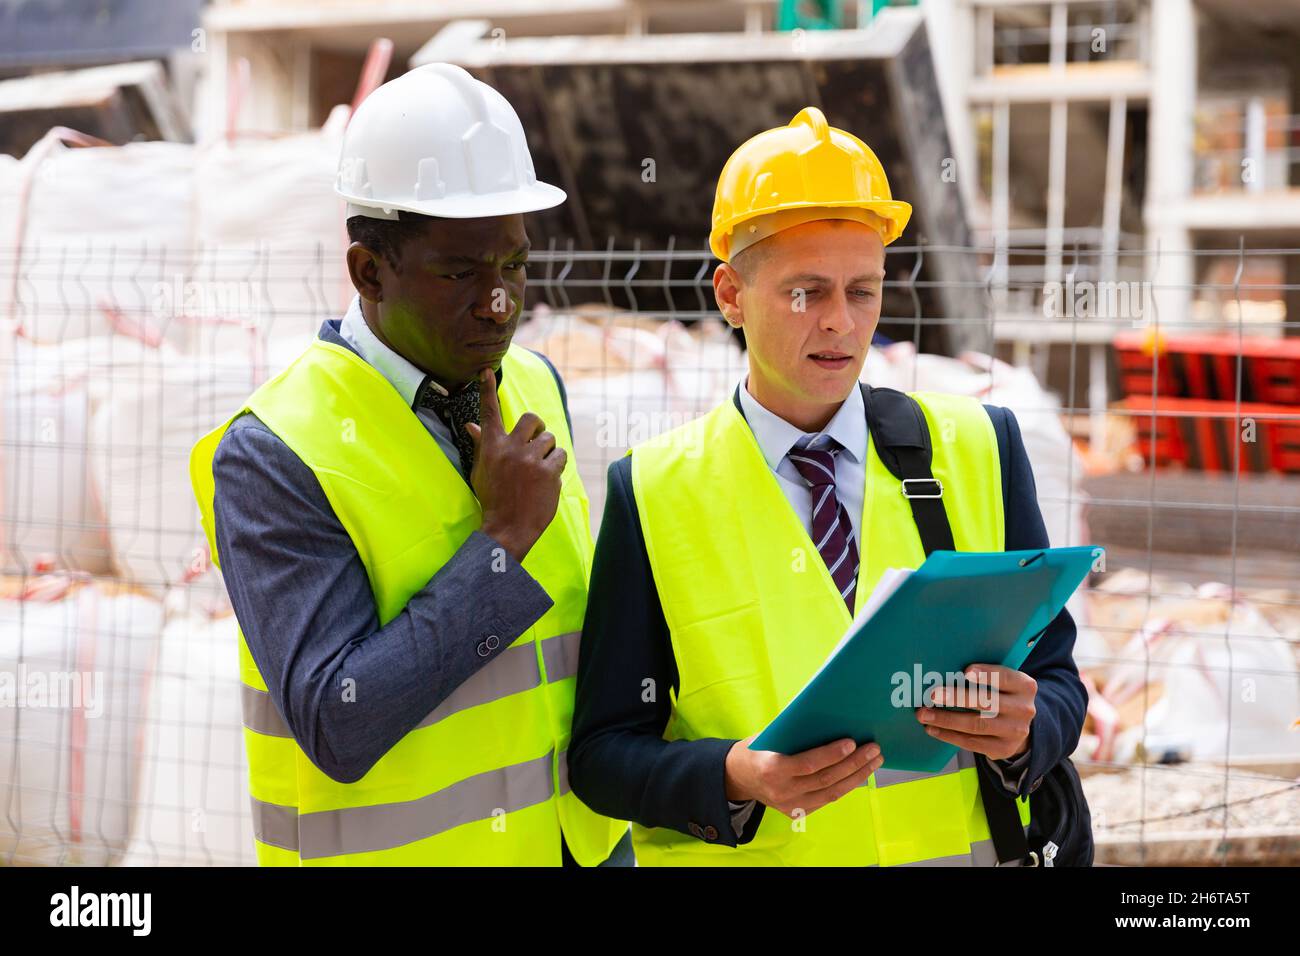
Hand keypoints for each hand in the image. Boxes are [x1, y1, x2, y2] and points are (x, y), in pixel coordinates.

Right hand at [464, 366, 566, 562]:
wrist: (508, 528)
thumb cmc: (493, 498)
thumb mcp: (481, 470)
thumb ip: (481, 444)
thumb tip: (471, 425)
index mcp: (492, 447)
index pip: (488, 412)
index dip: (487, 389)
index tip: (485, 370)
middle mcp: (511, 449)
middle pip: (531, 419)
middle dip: (538, 426)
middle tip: (537, 440)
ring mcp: (531, 461)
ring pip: (550, 439)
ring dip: (548, 451)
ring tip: (539, 469)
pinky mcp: (550, 473)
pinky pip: (561, 457)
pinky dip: (557, 466)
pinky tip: (547, 480)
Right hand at [724, 735, 882, 818]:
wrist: (738, 776)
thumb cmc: (757, 748)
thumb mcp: (769, 737)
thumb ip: (795, 735)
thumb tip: (831, 724)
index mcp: (772, 769)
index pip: (808, 764)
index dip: (831, 754)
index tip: (851, 742)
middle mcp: (782, 791)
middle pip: (826, 779)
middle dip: (853, 764)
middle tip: (873, 749)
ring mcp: (790, 805)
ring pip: (831, 793)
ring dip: (857, 776)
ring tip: (874, 760)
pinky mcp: (797, 812)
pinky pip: (827, 799)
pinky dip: (845, 786)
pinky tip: (860, 773)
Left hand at [915, 663, 1035, 760]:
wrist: (1019, 725)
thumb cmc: (1001, 696)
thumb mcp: (1002, 683)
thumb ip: (984, 676)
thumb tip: (945, 669)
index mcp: (1024, 686)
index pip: (1005, 677)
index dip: (986, 674)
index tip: (966, 671)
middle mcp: (1023, 709)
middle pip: (987, 702)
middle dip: (957, 698)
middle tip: (933, 695)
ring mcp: (1015, 731)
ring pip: (977, 725)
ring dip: (947, 720)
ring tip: (924, 715)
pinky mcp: (1004, 749)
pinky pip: (972, 742)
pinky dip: (949, 735)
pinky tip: (933, 729)